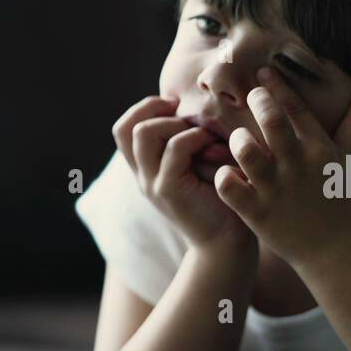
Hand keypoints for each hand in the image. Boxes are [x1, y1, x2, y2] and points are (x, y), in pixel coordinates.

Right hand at [111, 94, 255, 253]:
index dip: (145, 108)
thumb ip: (188, 141)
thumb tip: (192, 107)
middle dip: (159, 111)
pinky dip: (195, 139)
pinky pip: (174, 150)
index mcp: (146, 169)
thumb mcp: (200, 165)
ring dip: (176, 124)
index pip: (123, 128)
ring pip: (144, 133)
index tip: (176, 108)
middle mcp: (142, 176)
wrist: (227, 243)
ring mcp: (152, 184)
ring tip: (203, 135)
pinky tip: (215, 148)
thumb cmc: (221, 200)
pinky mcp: (169, 192)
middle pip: (127, 126)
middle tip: (190, 119)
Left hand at [213, 67, 350, 269]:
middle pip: (271, 120)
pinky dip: (223, 176)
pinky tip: (228, 173)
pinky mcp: (257, 213)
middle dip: (258, 101)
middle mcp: (298, 167)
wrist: (337, 253)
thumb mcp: (349, 162)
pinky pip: (229, 185)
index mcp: (320, 151)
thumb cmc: (342, 203)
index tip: (263, 73)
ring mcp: (276, 190)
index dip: (277, 87)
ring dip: (238, 139)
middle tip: (251, 97)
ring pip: (245, 150)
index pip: (295, 109)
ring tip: (239, 139)